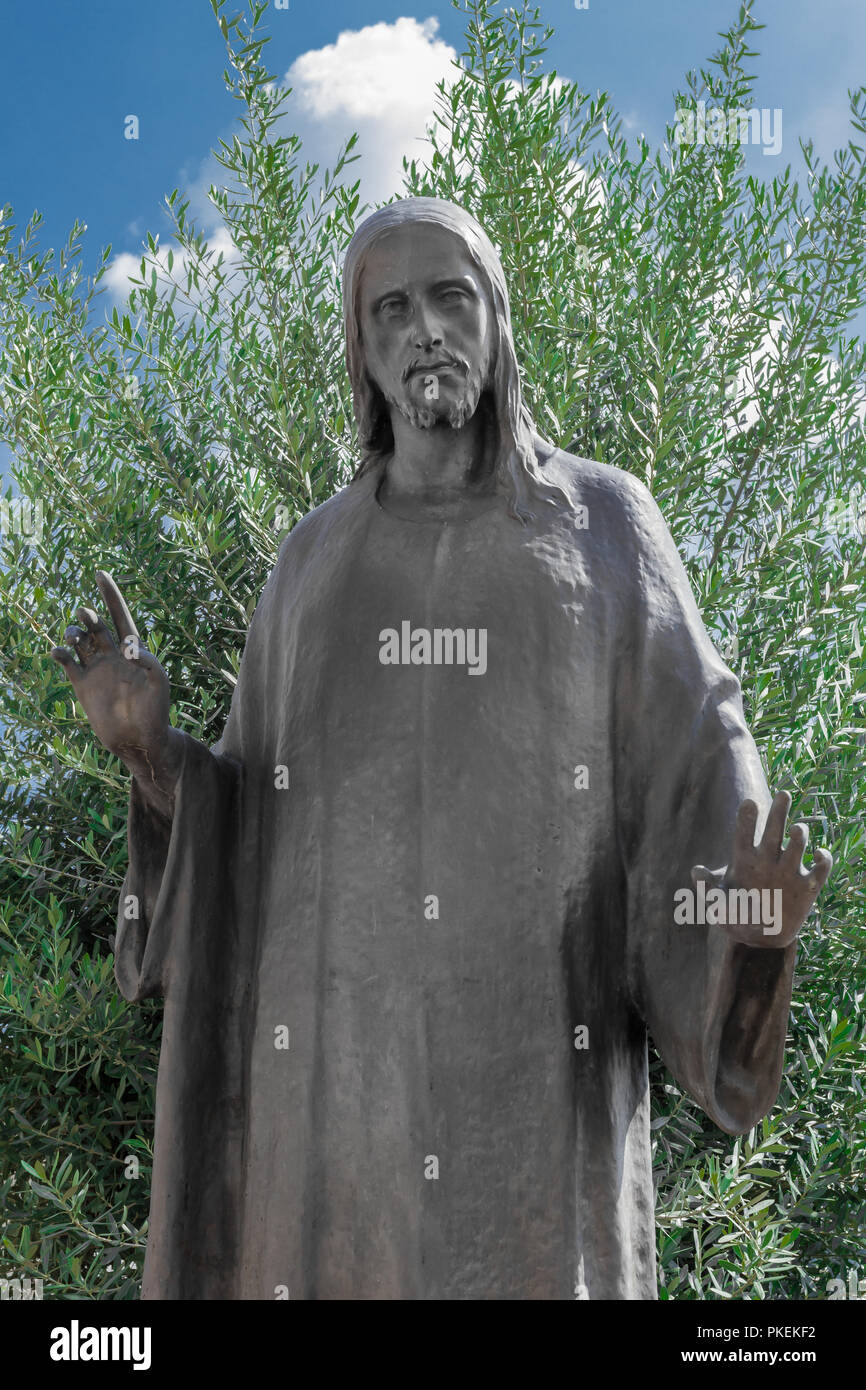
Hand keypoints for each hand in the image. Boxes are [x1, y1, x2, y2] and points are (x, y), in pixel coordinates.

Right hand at [50, 571, 182, 809]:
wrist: (138, 738)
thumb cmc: (156, 710)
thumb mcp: (160, 682)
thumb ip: (149, 661)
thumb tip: (128, 647)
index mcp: (132, 649)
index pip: (120, 615)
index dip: (110, 594)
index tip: (100, 572)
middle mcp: (112, 654)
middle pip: (96, 624)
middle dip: (88, 614)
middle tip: (86, 615)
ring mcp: (95, 668)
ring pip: (78, 639)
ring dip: (73, 632)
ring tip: (74, 637)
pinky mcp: (82, 684)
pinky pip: (67, 661)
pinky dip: (60, 653)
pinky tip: (60, 653)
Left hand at [691, 791, 832, 948]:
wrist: (758, 937)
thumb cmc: (734, 914)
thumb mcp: (717, 904)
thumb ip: (707, 888)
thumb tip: (696, 871)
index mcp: (744, 858)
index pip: (744, 833)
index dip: (747, 819)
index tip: (749, 803)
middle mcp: (768, 858)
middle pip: (774, 829)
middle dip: (778, 812)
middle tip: (784, 794)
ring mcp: (788, 870)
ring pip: (797, 843)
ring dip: (799, 835)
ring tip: (797, 830)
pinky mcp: (807, 886)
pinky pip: (821, 868)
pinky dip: (823, 860)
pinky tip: (819, 855)